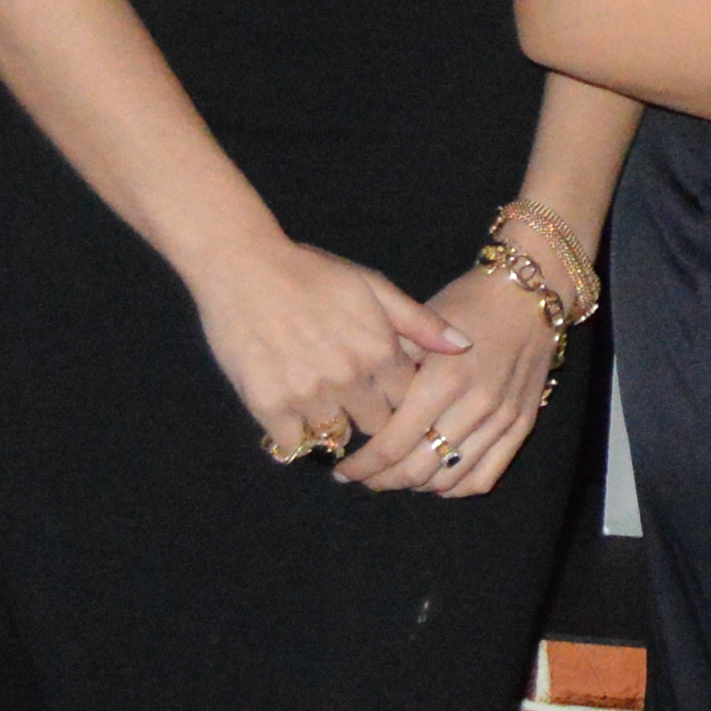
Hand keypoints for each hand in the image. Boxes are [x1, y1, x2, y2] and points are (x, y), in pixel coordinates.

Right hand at [189, 236, 462, 461]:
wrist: (244, 267)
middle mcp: (350, 379)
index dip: (404, 403)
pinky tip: (293, 416)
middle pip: (377, 428)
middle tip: (357, 408)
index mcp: (379, 351)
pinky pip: (293, 443)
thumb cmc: (311, 273)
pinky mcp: (269, 405)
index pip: (411, 403)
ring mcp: (309, 395)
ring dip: (333, 428)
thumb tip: (466, 346)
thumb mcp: (373, 286)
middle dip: (372, 421)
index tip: (393, 399)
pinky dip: (295, 435)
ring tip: (323, 408)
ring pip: (335, 437)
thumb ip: (419, 322)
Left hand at [331, 269, 564, 496]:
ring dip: (415, 486)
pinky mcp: (521, 425)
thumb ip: (389, 367)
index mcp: (443, 381)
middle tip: (363, 478)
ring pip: (449, 478)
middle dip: (383, 481)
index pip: (393, 445)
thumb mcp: (418, 324)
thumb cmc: (466, 304)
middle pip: (418, 470)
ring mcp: (501, 420)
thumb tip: (357, 409)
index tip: (343, 470)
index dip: (363, 466)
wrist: (527, 295)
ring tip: (395, 477)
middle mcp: (475, 407)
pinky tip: (436, 478)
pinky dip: (455, 488)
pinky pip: (484, 476)